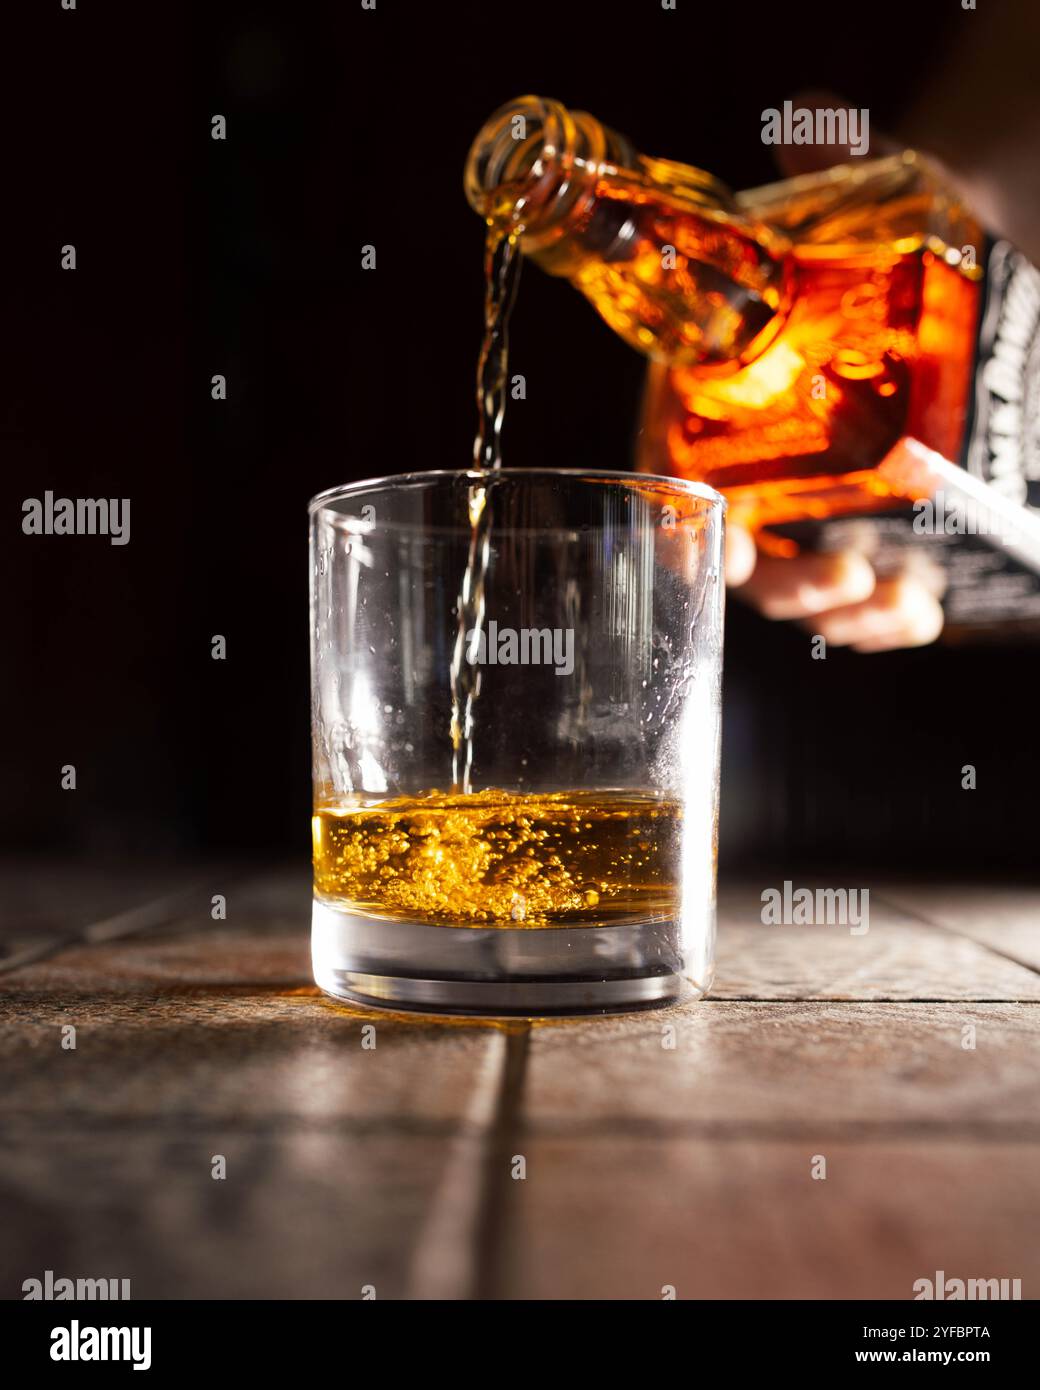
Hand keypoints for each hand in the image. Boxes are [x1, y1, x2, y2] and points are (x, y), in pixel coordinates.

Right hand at [729, 95, 951, 651]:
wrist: (939, 282)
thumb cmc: (866, 258)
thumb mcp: (848, 213)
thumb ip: (823, 173)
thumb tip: (807, 121)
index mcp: (719, 401)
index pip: (674, 472)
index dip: (684, 528)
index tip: (723, 557)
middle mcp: (758, 462)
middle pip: (742, 551)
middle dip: (781, 587)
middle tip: (831, 578)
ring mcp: (815, 505)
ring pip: (802, 587)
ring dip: (834, 611)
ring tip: (885, 596)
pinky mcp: (871, 530)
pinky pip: (864, 598)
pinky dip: (886, 621)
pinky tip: (919, 610)